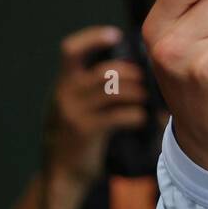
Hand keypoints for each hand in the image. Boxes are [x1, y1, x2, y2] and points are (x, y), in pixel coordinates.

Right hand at [46, 26, 148, 183]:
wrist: (62, 173)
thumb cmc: (77, 133)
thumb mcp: (75, 104)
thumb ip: (91, 85)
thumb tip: (131, 65)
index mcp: (63, 83)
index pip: (70, 50)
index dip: (93, 38)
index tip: (116, 35)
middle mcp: (65, 94)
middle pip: (103, 71)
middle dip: (130, 72)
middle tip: (144, 79)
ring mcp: (74, 113)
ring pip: (114, 92)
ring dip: (136, 92)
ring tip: (145, 98)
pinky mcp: (86, 132)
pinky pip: (118, 116)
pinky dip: (135, 115)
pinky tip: (142, 118)